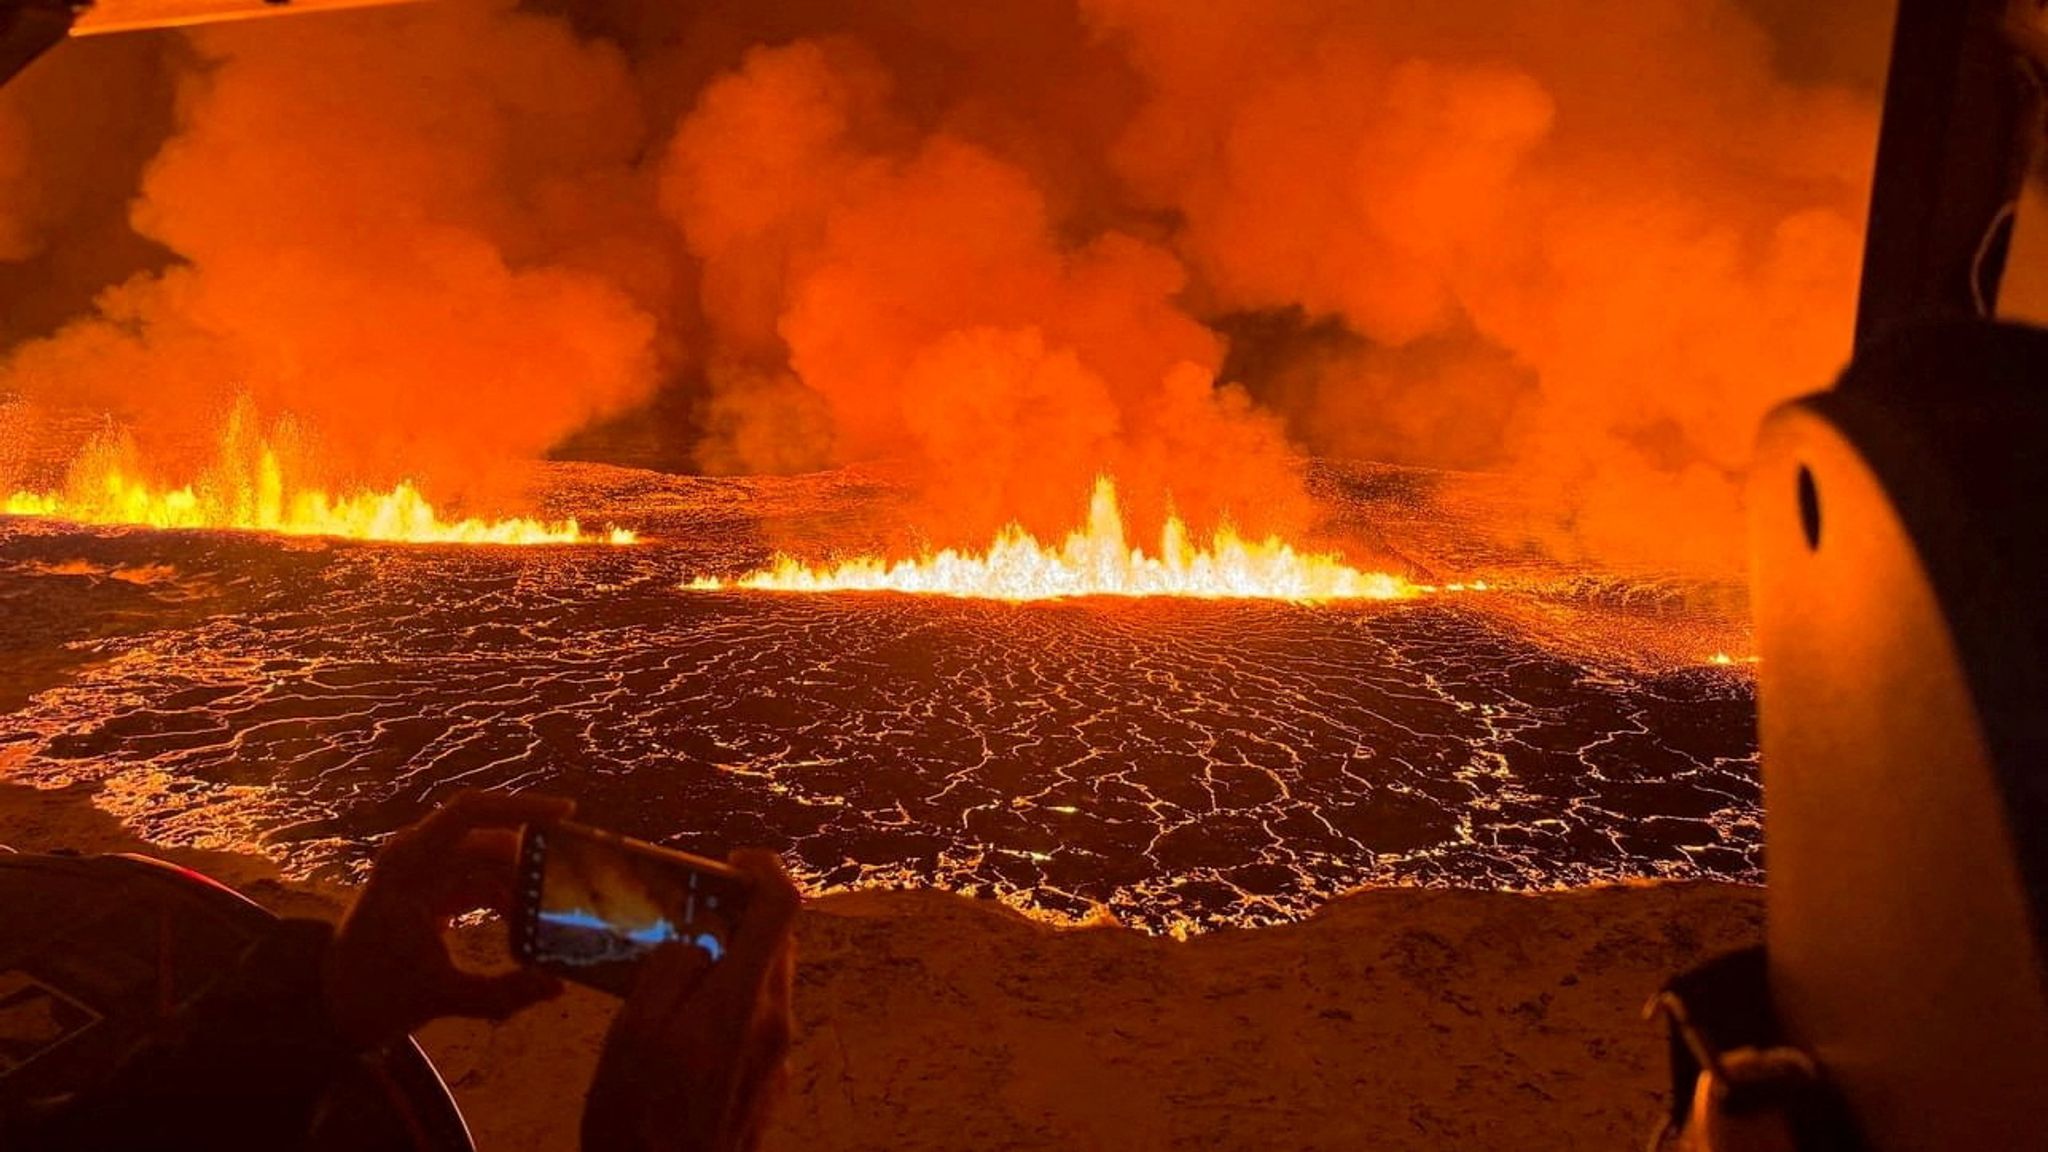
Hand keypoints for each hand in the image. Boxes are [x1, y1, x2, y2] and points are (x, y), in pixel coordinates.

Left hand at [323, 789, 573, 1047]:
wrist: (334, 1003)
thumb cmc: (375, 994)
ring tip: (555, 909)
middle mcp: (416, 856)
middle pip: (490, 838)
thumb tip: (558, 986)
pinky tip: (528, 919)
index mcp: (408, 867)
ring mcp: (425, 868)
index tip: (566, 812)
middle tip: (576, 881)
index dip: (519, 806)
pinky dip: (507, 894)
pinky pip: (482, 876)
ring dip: (522, 881)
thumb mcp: (441, 997)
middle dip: (533, 859)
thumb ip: (503, 994)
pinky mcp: (434, 885)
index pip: (468, 814)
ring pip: (490, 859)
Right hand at [582, 849, 800, 1151]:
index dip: (762, 868)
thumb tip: (694, 943)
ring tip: (676, 975)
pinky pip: (757, 1023)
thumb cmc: (638, 1122)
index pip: (781, 905)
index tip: (730, 862)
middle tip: (687, 916)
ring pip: (767, 982)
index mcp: (742, 1001)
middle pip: (777, 941)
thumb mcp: (632, 1034)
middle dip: (738, 916)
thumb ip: (669, 971)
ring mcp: (776, 1057)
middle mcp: (773, 1023)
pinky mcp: (769, 1085)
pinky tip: (684, 1030)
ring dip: (732, 962)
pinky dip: (730, 1005)